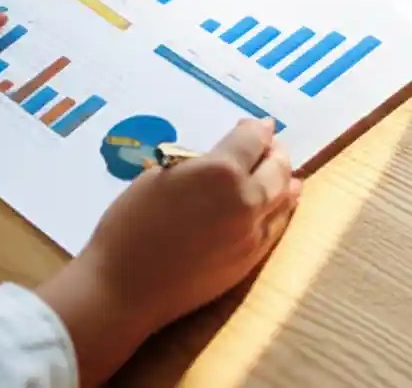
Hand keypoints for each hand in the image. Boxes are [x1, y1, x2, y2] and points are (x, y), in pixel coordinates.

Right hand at [37, 117, 301, 384]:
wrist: (126, 286)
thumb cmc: (130, 226)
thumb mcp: (159, 177)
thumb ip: (196, 165)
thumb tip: (218, 160)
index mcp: (221, 171)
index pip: (252, 140)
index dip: (256, 129)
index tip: (257, 124)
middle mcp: (247, 199)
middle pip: (277, 167)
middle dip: (276, 152)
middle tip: (272, 145)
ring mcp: (253, 232)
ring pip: (283, 197)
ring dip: (285, 178)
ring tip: (284, 171)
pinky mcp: (251, 259)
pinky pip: (277, 226)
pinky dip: (283, 208)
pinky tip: (282, 202)